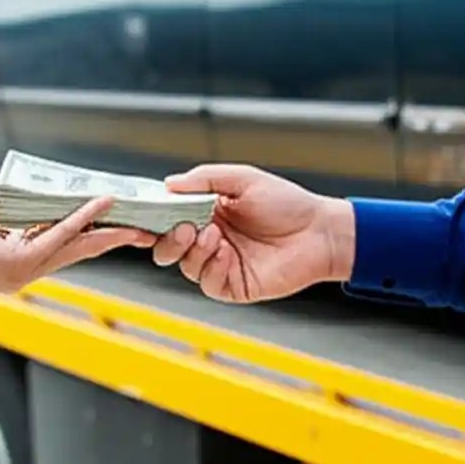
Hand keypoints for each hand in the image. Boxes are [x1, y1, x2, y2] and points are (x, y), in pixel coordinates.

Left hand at [0, 177, 155, 292]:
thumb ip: (25, 206)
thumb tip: (52, 200)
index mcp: (11, 260)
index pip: (59, 246)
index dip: (89, 232)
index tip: (116, 222)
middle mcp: (17, 273)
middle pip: (74, 252)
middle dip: (110, 239)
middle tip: (141, 231)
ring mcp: (17, 273)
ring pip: (72, 248)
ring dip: (105, 230)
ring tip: (133, 220)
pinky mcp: (16, 265)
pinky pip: (58, 237)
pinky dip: (82, 218)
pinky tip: (102, 205)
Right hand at [152, 164, 354, 302]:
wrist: (320, 232)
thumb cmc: (288, 204)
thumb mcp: (244, 179)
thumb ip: (205, 179)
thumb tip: (169, 183)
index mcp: (207, 213)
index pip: (168, 219)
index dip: (153, 218)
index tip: (144, 214)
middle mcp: (210, 239)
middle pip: (168, 248)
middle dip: (167, 239)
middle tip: (181, 228)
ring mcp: (221, 263)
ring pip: (185, 266)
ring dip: (192, 251)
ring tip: (213, 235)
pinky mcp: (234, 285)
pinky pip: (209, 283)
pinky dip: (211, 267)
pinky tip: (225, 253)